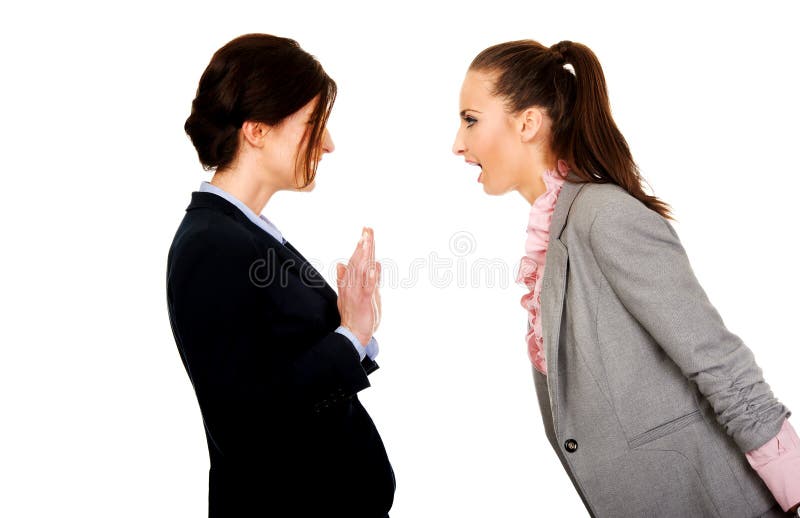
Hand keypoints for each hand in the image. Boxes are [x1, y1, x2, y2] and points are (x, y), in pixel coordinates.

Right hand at [336, 227, 381, 345]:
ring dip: (364, 255)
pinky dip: (370, 276)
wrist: (352, 334)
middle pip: (357, 261)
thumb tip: (364, 262)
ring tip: (367, 241)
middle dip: (363, 245)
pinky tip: (373, 266)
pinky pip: (367, 287)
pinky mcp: (363, 301)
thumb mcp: (358, 293)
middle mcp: (351, 284)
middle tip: (367, 230)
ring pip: (360, 270)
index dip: (361, 246)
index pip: (356, 260)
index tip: (365, 232)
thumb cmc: (356, 314)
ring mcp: (356, 292)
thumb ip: (361, 278)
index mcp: (350, 282)